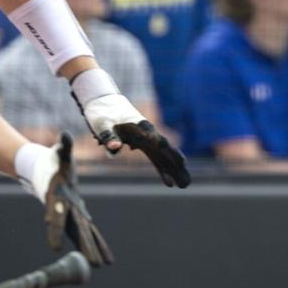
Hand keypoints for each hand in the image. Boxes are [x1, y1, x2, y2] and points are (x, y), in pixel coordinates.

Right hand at [17, 134, 114, 266]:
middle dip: (84, 246)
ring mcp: (71, 214)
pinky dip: (97, 243)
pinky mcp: (77, 215)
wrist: (44, 172)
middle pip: (74, 230)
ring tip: (102, 265)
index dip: (55, 231)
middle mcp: (65, 209)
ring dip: (93, 249)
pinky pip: (89, 232)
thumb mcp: (59, 152)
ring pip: (83, 235)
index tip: (54, 248)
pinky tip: (104, 258)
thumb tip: (65, 135)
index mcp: (58, 197)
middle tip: (92, 263)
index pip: (56, 216)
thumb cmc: (53, 161)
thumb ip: (64, 144)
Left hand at [70, 68, 190, 187]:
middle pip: (166, 151)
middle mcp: (148, 133)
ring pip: (164, 156)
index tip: (180, 163)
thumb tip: (115, 148)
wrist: (102, 101)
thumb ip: (108, 136)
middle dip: (176, 167)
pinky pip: (156, 158)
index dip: (167, 152)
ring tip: (184, 186)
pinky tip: (169, 183)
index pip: (156, 140)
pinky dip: (162, 169)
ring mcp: (147, 138)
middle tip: (185, 183)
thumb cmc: (102, 113)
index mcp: (140, 127)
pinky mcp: (143, 143)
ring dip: (174, 171)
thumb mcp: (101, 124)